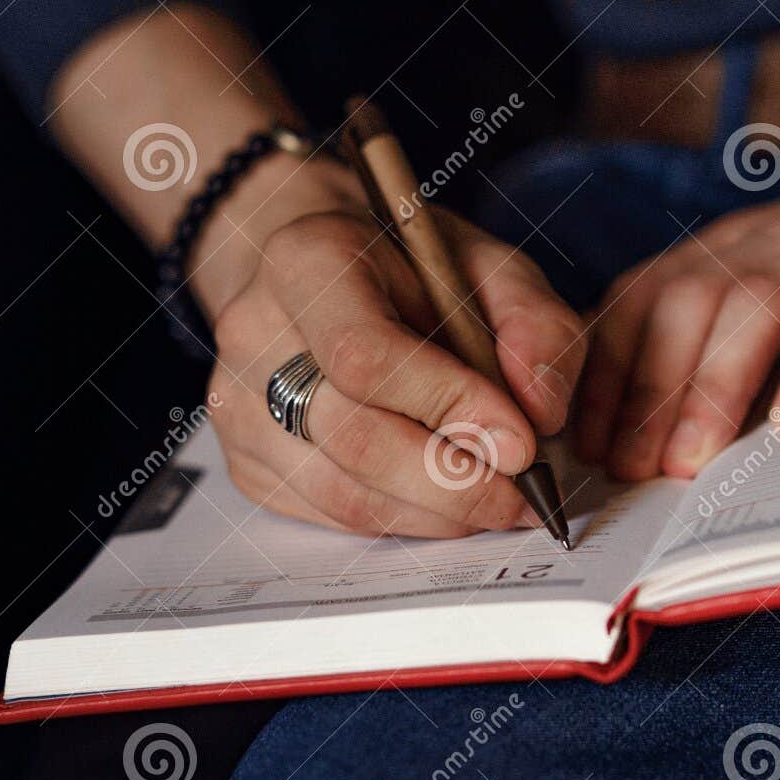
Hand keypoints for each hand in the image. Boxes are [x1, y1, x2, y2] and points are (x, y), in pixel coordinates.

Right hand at [201, 169, 584, 538]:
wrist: (325, 269)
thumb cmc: (411, 267)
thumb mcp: (491, 264)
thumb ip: (534, 324)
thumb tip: (541, 412)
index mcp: (307, 258)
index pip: (365, 355)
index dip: (449, 407)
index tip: (521, 442)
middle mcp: (254, 331)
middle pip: (353, 436)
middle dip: (454, 480)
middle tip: (523, 493)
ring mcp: (238, 402)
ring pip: (341, 491)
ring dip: (436, 512)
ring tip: (499, 501)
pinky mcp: (246, 459)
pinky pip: (328, 514)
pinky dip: (402, 520)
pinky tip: (447, 501)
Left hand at [576, 148, 779, 479]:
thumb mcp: (775, 292)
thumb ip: (718, 343)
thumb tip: (647, 437)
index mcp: (722, 250)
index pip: (637, 303)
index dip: (604, 374)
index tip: (586, 447)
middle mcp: (765, 241)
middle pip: (683, 305)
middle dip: (647, 392)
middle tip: (630, 471)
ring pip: (755, 306)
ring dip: (716, 386)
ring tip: (692, 460)